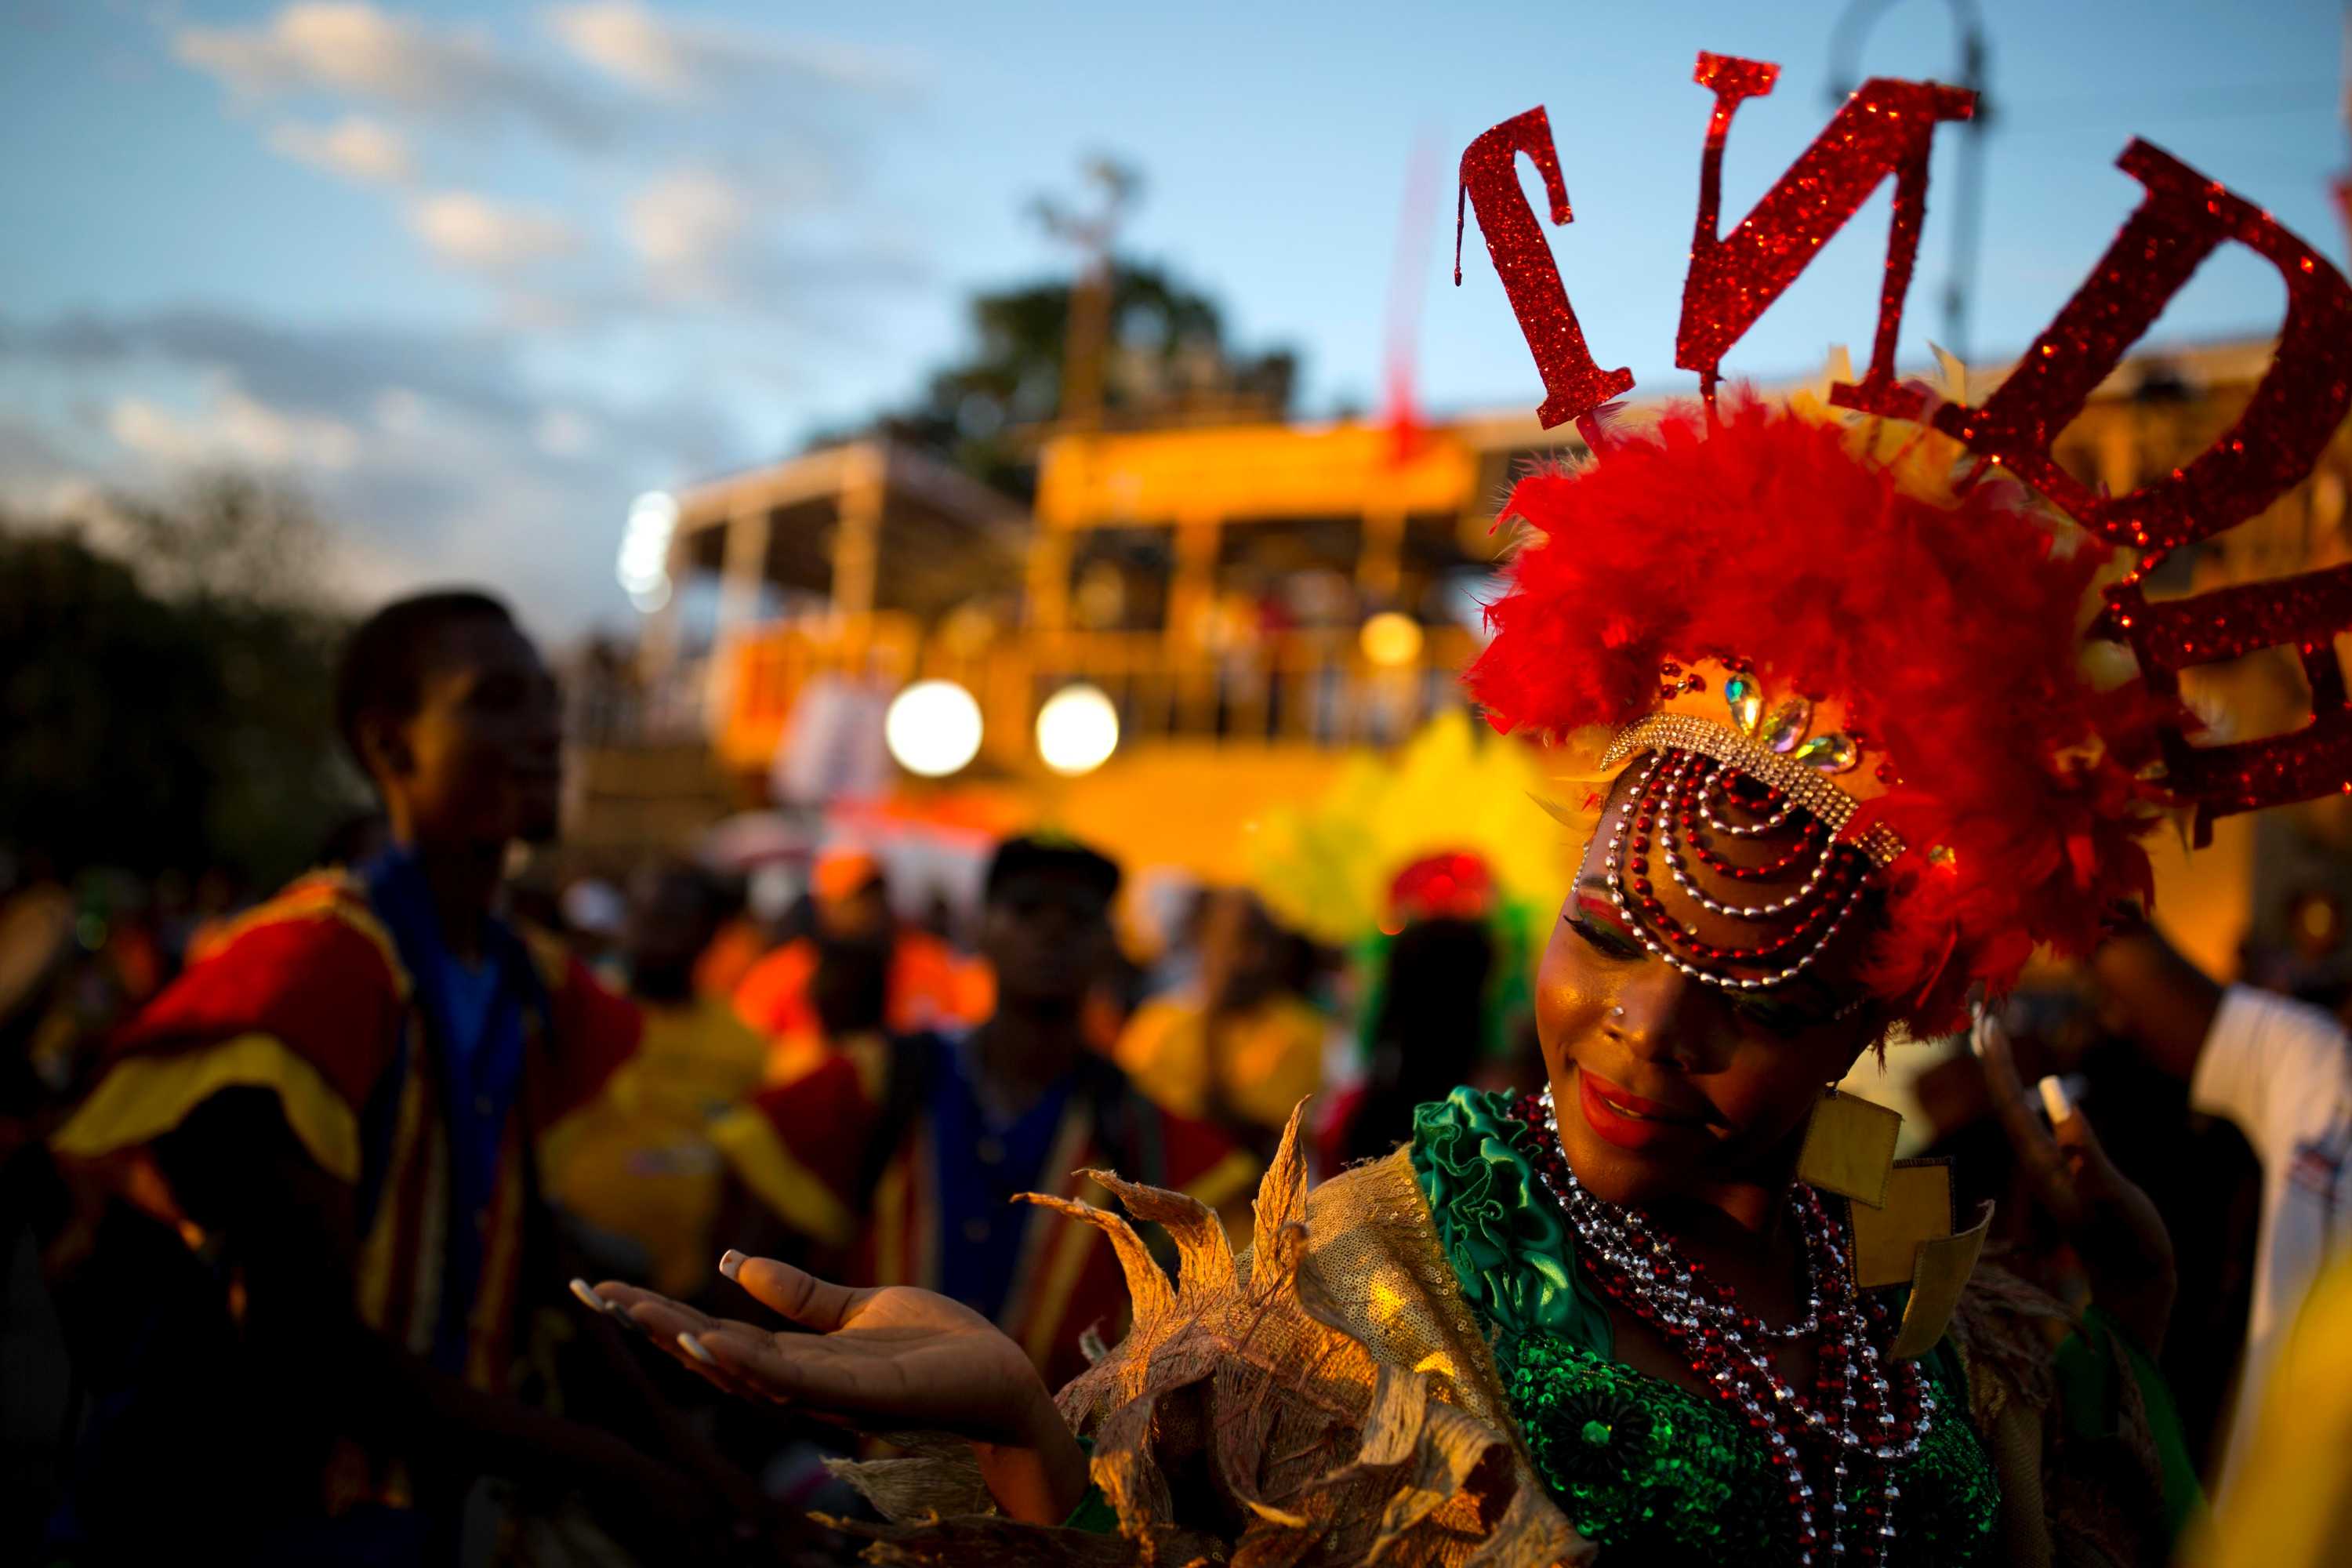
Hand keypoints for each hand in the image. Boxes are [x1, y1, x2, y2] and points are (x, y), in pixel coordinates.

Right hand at [579, 1254, 1088, 1523]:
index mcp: (799, 1360)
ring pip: (745, 1368)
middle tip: (594, 1297)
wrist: (1004, 1378)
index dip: (660, 1313)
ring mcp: (830, 1392)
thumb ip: (801, 1296)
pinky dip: (751, 1362)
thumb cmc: (939, 1348)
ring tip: (639, 1315)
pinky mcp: (867, 1392)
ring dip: (689, 1342)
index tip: (604, 1287)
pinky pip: (798, 1378)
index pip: (716, 1332)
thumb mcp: (861, 1308)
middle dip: (653, 1326)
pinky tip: (711, 1341)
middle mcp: (802, 1383)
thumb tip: (733, 1262)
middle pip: (714, 1353)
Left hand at [1972, 1011, 2176, 1350]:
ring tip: (1989, 1022)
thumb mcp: (2116, 1199)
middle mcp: (2035, 1158)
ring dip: (2000, 1061)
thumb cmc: (2134, 1246)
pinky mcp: (2063, 1170)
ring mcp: (2047, 1164)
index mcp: (2043, 1160)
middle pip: (2001, 1092)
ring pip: (2012, 1102)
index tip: (1983, 1013)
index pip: (2007, 1098)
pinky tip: (2024, 1077)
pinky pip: (2031, 1116)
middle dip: (1988, 1046)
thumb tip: (2056, 1098)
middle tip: (1977, 996)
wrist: (2136, 1287)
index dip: (1996, 1056)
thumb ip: (2086, 1154)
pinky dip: (2022, 1086)